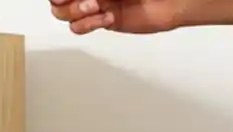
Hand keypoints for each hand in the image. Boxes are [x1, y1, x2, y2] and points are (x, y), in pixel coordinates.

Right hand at [50, 0, 187, 33]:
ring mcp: (94, 5)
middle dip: (68, 2)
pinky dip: (89, 24)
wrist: (174, 0)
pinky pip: (79, 28)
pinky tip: (107, 17)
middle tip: (87, 1)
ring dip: (77, 12)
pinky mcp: (102, 21)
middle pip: (57, 2)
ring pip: (64, 15)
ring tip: (97, 8)